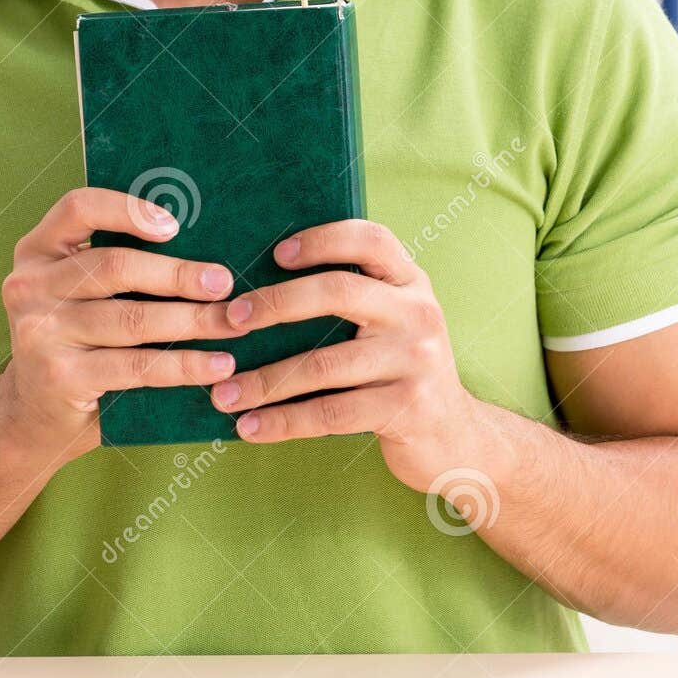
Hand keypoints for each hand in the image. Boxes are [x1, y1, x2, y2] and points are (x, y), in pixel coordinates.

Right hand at [0, 187, 237, 463]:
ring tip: (232, 323)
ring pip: (132, 319)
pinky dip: (183, 365)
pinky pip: (135, 366)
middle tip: (224, 283)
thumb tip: (204, 241)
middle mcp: (29, 286)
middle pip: (115, 266)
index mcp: (38, 250)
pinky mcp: (60, 377)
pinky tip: (217, 366)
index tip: (176, 226)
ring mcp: (41, 333)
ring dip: (192, 320)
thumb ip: (114, 264)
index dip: (128, 210)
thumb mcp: (76, 291)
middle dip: (178, 274)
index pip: (79, 208)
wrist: (31, 413)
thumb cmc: (75, 337)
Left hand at [208, 218, 479, 493]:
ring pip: (324, 364)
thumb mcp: (394, 321)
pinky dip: (283, 421)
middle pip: (339, 292)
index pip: (370, 239)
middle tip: (229, 321)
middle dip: (276, 304)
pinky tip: (250, 426)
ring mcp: (415, 361)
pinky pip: (330, 413)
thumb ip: (355, 296)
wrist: (456, 437)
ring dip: (265, 380)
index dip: (322, 239)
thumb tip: (261, 283)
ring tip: (221, 393)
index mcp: (411, 282)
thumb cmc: (402, 370)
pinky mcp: (405, 409)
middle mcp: (418, 313)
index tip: (275, 254)